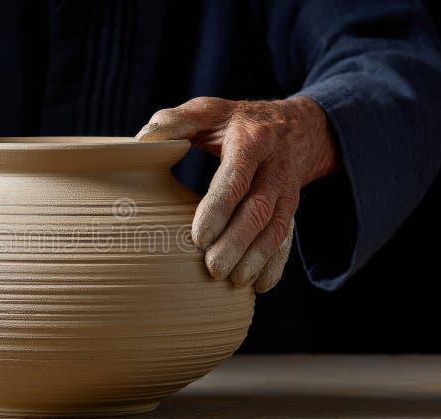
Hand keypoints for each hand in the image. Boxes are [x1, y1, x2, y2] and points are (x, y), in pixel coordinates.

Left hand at [136, 97, 337, 291]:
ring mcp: (287, 190)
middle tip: (213, 269)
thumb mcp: (208, 111)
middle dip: (237, 242)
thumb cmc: (237, 122)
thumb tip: (144, 140)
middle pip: (259, 209)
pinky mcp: (292, 209)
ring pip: (277, 228)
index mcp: (251, 141)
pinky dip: (276, 264)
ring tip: (234, 281)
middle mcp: (274, 167)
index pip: (236, 178)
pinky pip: (288, 238)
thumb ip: (175, 121)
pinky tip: (260, 285)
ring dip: (257, 258)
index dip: (219, 208)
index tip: (198, 237)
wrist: (296, 126)